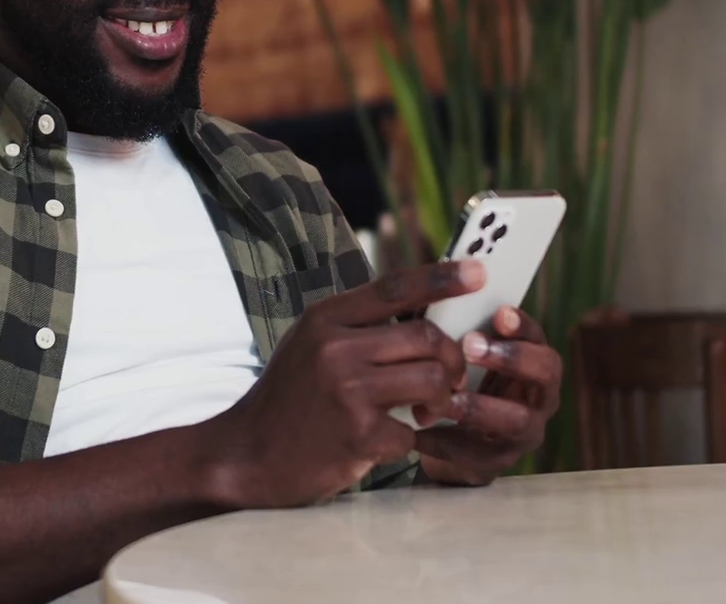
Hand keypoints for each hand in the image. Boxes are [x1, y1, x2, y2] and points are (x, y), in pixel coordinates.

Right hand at [198, 261, 483, 507]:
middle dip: (450, 356)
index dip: (441, 276)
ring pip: (432, 378)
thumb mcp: (311, 344)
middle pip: (426, 335)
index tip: (479, 271)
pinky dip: (409, 439)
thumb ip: (358, 325)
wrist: (246, 454)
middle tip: (450, 376)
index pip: (394, 286)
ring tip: (426, 410)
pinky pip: (413, 430)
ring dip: (441, 398)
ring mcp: (347, 393)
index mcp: (325, 319)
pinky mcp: (358, 435)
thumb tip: (424, 308)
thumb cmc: (289, 398)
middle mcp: (335, 349)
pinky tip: (388, 441)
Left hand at [414, 307, 561, 485]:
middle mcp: (537, 397)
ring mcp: (522, 434)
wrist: (444, 442)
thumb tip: (433, 293)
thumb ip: (456, 329)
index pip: (539, 339)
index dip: (523, 326)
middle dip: (511, 358)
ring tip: (449, 399)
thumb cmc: (455, 383)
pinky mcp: (496, 464)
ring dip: (481, 406)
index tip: (499, 313)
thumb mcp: (459, 355)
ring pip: (517, 420)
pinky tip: (418, 431)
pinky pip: (476, 454)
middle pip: (546, 374)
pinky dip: (444, 440)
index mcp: (530, 363)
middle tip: (470, 347)